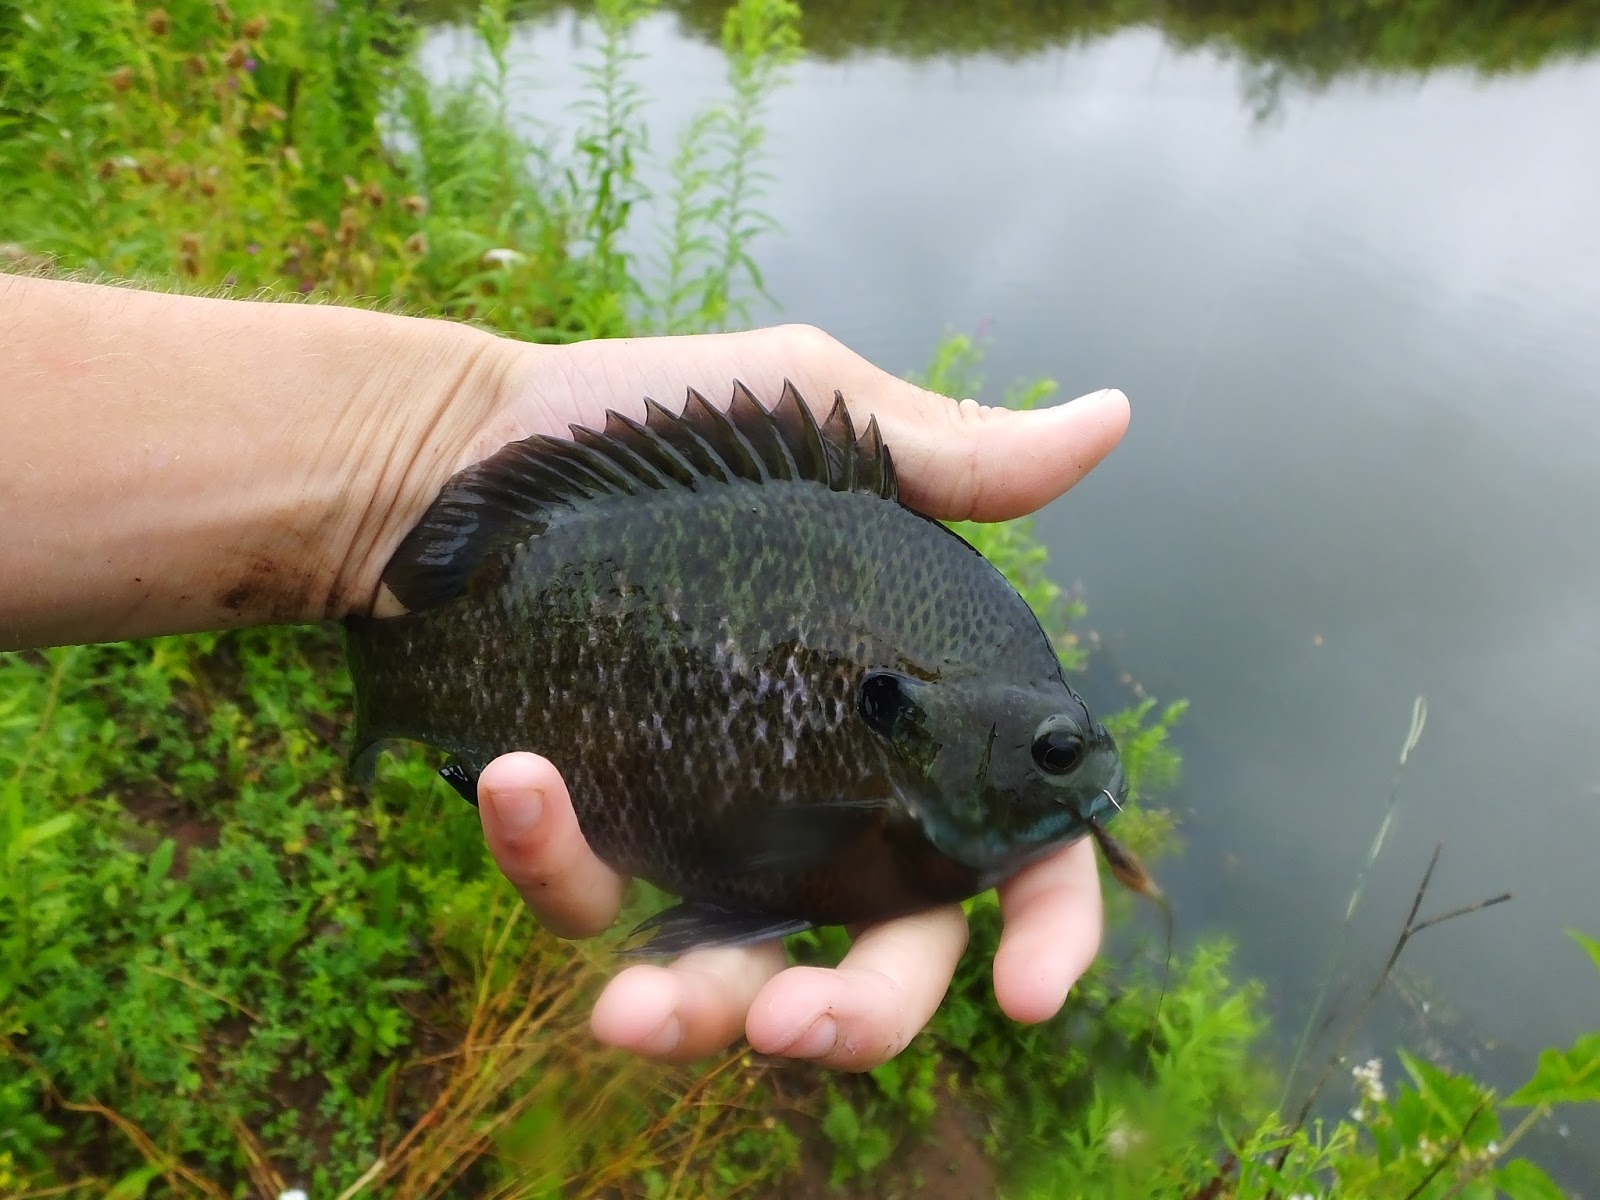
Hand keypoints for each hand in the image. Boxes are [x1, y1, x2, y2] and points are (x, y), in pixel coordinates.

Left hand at [455, 325, 1129, 1068]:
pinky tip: (520, 781)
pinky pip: (580, 890)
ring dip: (694, 1011)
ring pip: (729, 973)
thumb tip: (1111, 418)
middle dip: (852, 1019)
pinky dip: (548, 857)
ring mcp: (700, 826)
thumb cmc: (663, 429)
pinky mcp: (587, 829)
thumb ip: (955, 457)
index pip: (1011, 850)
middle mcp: (817, 796)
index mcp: (901, 717)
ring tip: (631, 1017)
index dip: (1044, 930)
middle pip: (880, 955)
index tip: (1029, 994)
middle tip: (796, 1027)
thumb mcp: (819, 419)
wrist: (471, 440)